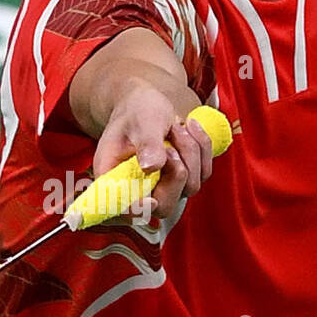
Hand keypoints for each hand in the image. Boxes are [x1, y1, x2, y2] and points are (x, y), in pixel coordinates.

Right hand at [93, 85, 214, 220]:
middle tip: (170, 140)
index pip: (119, 209)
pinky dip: (202, 147)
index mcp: (112, 178)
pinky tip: (189, 127)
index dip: (135, 211)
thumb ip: (146, 143)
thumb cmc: (137, 111)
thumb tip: (151, 167)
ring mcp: (163, 189)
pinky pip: (204, 172)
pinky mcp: (183, 181)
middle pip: (164, 207)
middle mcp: (138, 190)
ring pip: (190, 186)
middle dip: (176, 173)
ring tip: (175, 127)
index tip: (151, 201)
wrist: (149, 105)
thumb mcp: (141, 120)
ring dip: (189, 151)